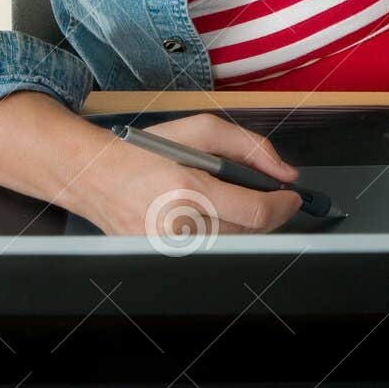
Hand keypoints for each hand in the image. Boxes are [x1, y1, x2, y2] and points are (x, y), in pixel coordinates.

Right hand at [79, 112, 302, 237]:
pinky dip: (221, 231)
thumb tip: (285, 172)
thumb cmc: (145, 150)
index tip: (293, 196)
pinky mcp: (163, 257)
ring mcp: (169, 248)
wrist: (95, 175)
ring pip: (234, 242)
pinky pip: (210, 249)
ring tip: (234, 199)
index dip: (283, 206)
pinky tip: (213, 213)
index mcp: (186, 190)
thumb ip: (250, 147)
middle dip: (268, 212)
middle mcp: (177, 225)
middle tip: (270, 194)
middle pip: (250, 231)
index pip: (255, 212)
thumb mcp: (200, 130)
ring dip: (245, 222)